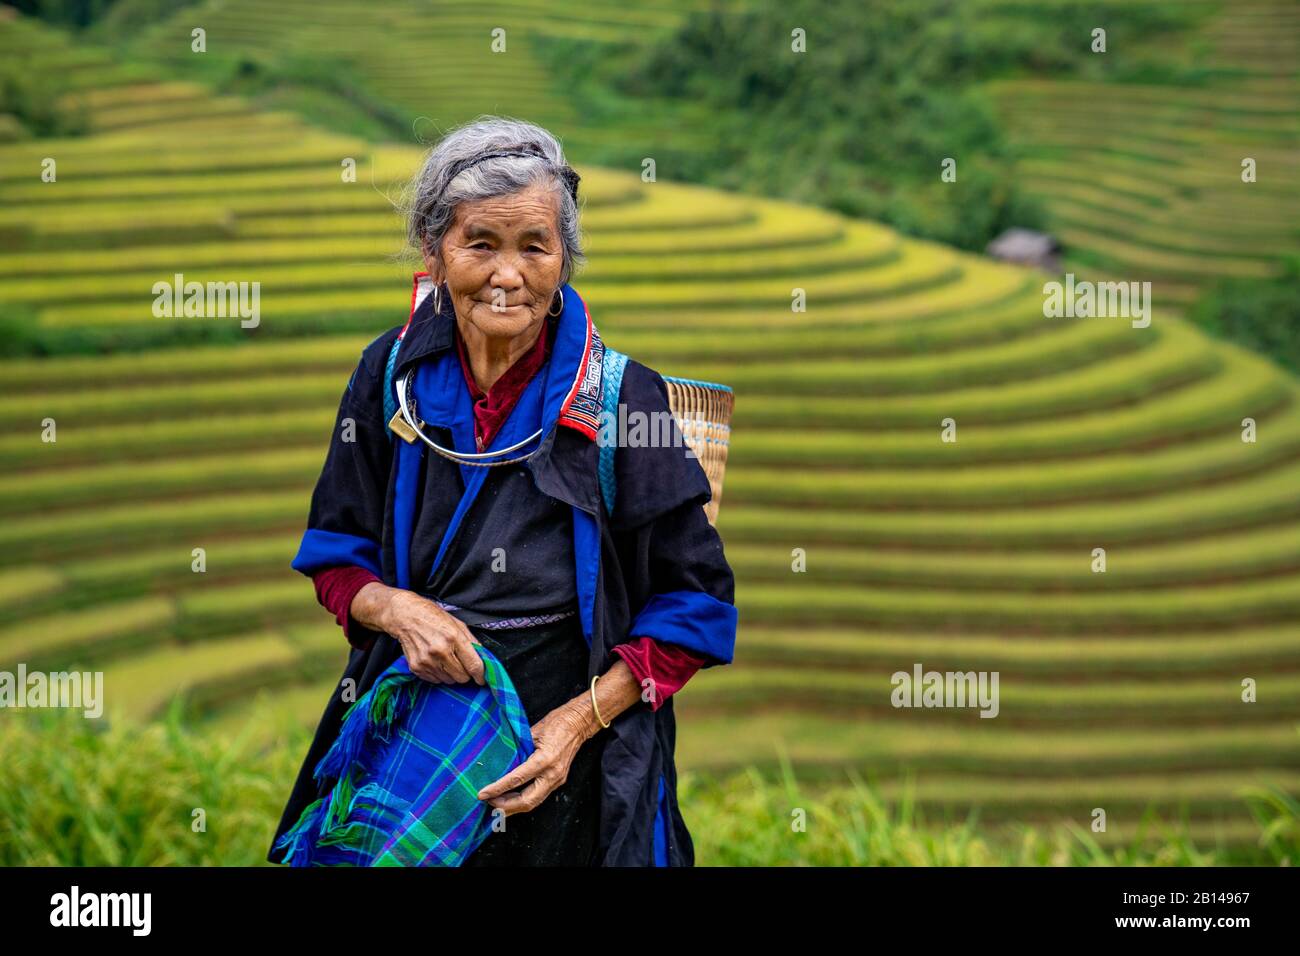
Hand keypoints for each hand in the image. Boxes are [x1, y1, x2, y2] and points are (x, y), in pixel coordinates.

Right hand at [367, 585, 484, 685]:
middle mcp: (440, 651)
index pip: (473, 665)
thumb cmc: (433, 617)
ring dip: (451, 674)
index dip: (481, 675)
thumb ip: (471, 641)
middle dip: (465, 673)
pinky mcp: (416, 667)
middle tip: (461, 664)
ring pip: (449, 681)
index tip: (482, 679)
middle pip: (462, 677)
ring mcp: (427, 661)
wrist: (405, 616)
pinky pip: (435, 680)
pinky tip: (435, 661)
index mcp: (454, 638)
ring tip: (446, 659)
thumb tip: (483, 658)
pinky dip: (439, 674)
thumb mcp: (457, 624)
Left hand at [475, 702, 590, 815]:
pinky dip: (523, 800)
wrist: (578, 723)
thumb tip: (501, 763)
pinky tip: (511, 799)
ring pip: (533, 802)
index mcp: (545, 760)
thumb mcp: (532, 732)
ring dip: (514, 807)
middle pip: (527, 800)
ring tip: (496, 805)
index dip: (498, 789)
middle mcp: (552, 774)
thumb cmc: (556, 722)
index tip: (482, 794)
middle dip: (505, 806)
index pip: (517, 779)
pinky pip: (539, 796)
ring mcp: (557, 779)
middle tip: (488, 803)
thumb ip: (518, 750)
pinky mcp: (558, 781)